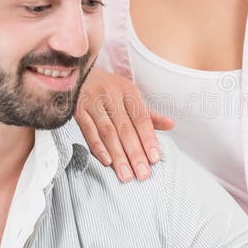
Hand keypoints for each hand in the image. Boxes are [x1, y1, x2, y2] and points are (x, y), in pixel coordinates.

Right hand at [75, 67, 174, 181]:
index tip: (155, 159)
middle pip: (125, 129)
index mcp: (127, 90)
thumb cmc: (108, 88)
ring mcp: (92, 102)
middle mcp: (111, 95)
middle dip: (135, 154)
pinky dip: (97, 147)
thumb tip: (171, 125)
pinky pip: (88, 131)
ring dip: (118, 156)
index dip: (149, 139)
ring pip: (108, 133)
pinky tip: (107, 162)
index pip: (141, 119)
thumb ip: (148, 113)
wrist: (75, 72)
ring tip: (126, 175)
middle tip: (143, 174)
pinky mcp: (76, 110)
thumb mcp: (129, 95)